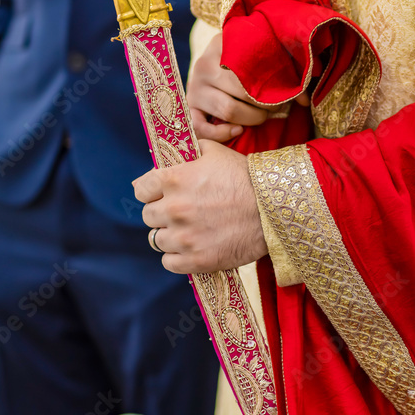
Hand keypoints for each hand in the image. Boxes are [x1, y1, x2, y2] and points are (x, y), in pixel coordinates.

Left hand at [133, 139, 267, 273]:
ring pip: (157, 240)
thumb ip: (187, 152)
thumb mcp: (215, 152)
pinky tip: (191, 247)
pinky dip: (177, 257)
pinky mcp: (196, 260)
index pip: (140, 189)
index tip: (161, 194)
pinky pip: (169, 262)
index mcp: (174, 180)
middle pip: (148, 215)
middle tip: (180, 212)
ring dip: (169, 235)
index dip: (151, 190)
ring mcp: (184, 237)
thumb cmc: (246, 178)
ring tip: (188, 230)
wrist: (274, 209)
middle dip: (161, 212)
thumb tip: (164, 159)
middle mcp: (173, 209)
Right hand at [186, 33, 307, 141]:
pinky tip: (238, 130)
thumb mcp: (262, 56)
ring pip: (228, 110)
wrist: (213, 65)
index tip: (284, 92)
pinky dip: (222, 134)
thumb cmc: (245, 61)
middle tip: (275, 107)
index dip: (272, 84)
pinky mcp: (189, 108)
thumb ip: (284, 70)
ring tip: (261, 116)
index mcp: (222, 44)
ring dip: (251, 118)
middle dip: (265, 104)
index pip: (250, 65)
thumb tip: (304, 100)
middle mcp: (203, 64)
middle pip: (242, 91)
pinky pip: (202, 128)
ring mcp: (194, 87)